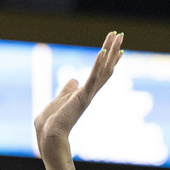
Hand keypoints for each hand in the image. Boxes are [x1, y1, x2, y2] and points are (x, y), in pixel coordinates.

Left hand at [35, 31, 123, 159]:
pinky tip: (102, 51)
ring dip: (110, 51)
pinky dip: (97, 64)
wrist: (49, 136)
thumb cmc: (51, 122)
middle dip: (113, 50)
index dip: (109, 60)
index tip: (117, 48)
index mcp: (84, 93)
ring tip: (117, 36)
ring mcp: (87, 95)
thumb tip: (73, 79)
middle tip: (120, 34)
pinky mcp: (82, 97)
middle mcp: (89, 93)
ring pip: (103, 69)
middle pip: (106, 68)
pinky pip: (92, 78)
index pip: (100, 73)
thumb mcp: (59, 99)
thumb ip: (67, 89)